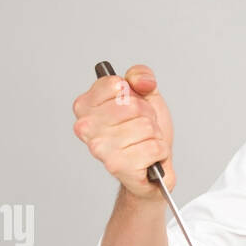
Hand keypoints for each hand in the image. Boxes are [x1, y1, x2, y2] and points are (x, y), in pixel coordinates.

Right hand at [72, 65, 174, 198]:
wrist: (151, 169)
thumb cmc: (143, 134)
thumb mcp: (145, 96)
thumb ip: (140, 76)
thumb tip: (142, 81)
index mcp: (85, 106)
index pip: (116, 84)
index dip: (134, 95)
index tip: (130, 109)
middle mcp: (86, 127)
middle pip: (133, 106)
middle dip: (146, 116)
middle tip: (140, 129)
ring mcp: (100, 148)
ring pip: (146, 127)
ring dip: (154, 136)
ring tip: (144, 143)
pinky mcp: (117, 166)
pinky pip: (154, 147)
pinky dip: (160, 151)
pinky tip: (150, 158)